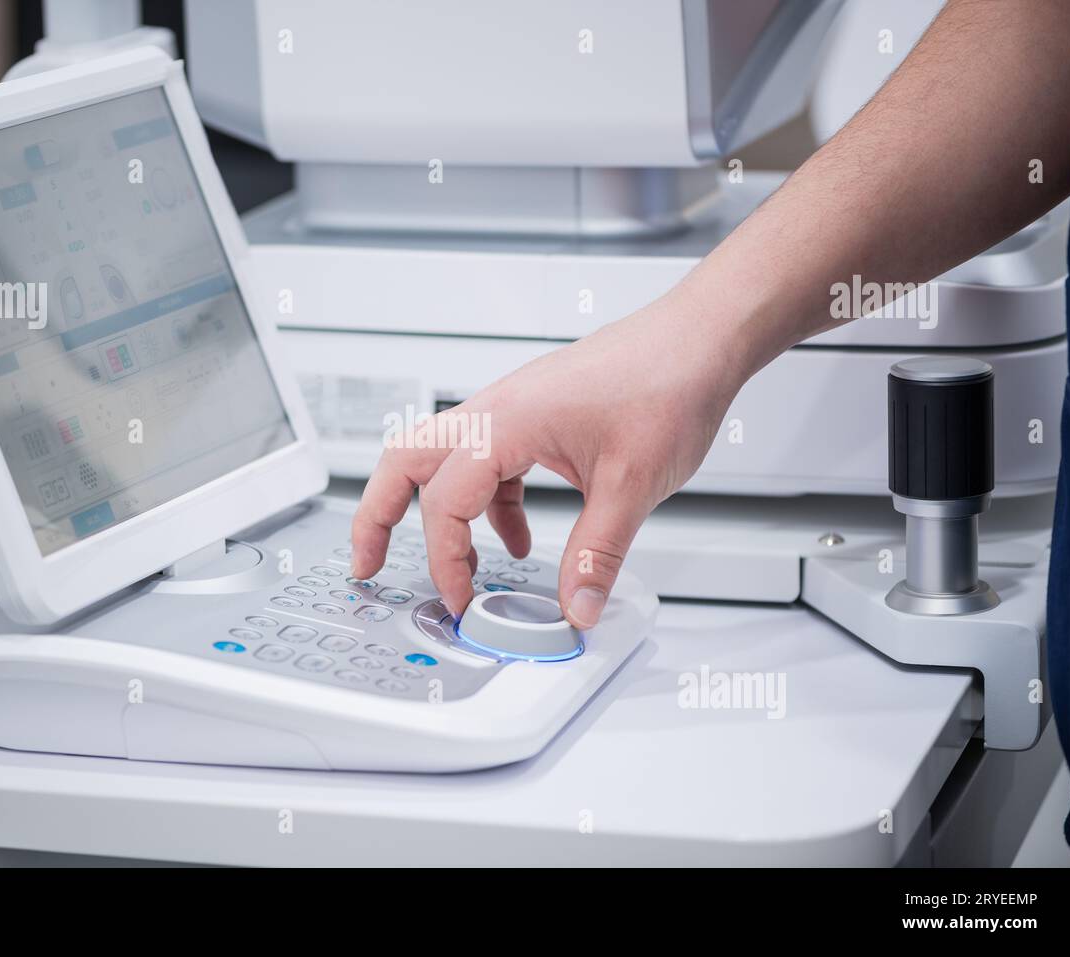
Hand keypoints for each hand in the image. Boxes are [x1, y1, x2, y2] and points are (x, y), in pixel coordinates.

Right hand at [350, 298, 749, 627]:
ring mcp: (511, 408)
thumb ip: (596, 555)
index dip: (445, 560)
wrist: (700, 338)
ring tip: (450, 563)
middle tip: (368, 563)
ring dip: (435, 511)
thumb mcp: (632, 485)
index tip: (462, 602)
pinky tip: (516, 537)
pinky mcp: (533, 414)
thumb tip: (574, 607)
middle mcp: (496, 409)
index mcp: (505, 422)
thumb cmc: (667, 382)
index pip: (444, 502)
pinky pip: (488, 462)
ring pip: (441, 458)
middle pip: (404, 460)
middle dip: (377, 515)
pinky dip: (489, 504)